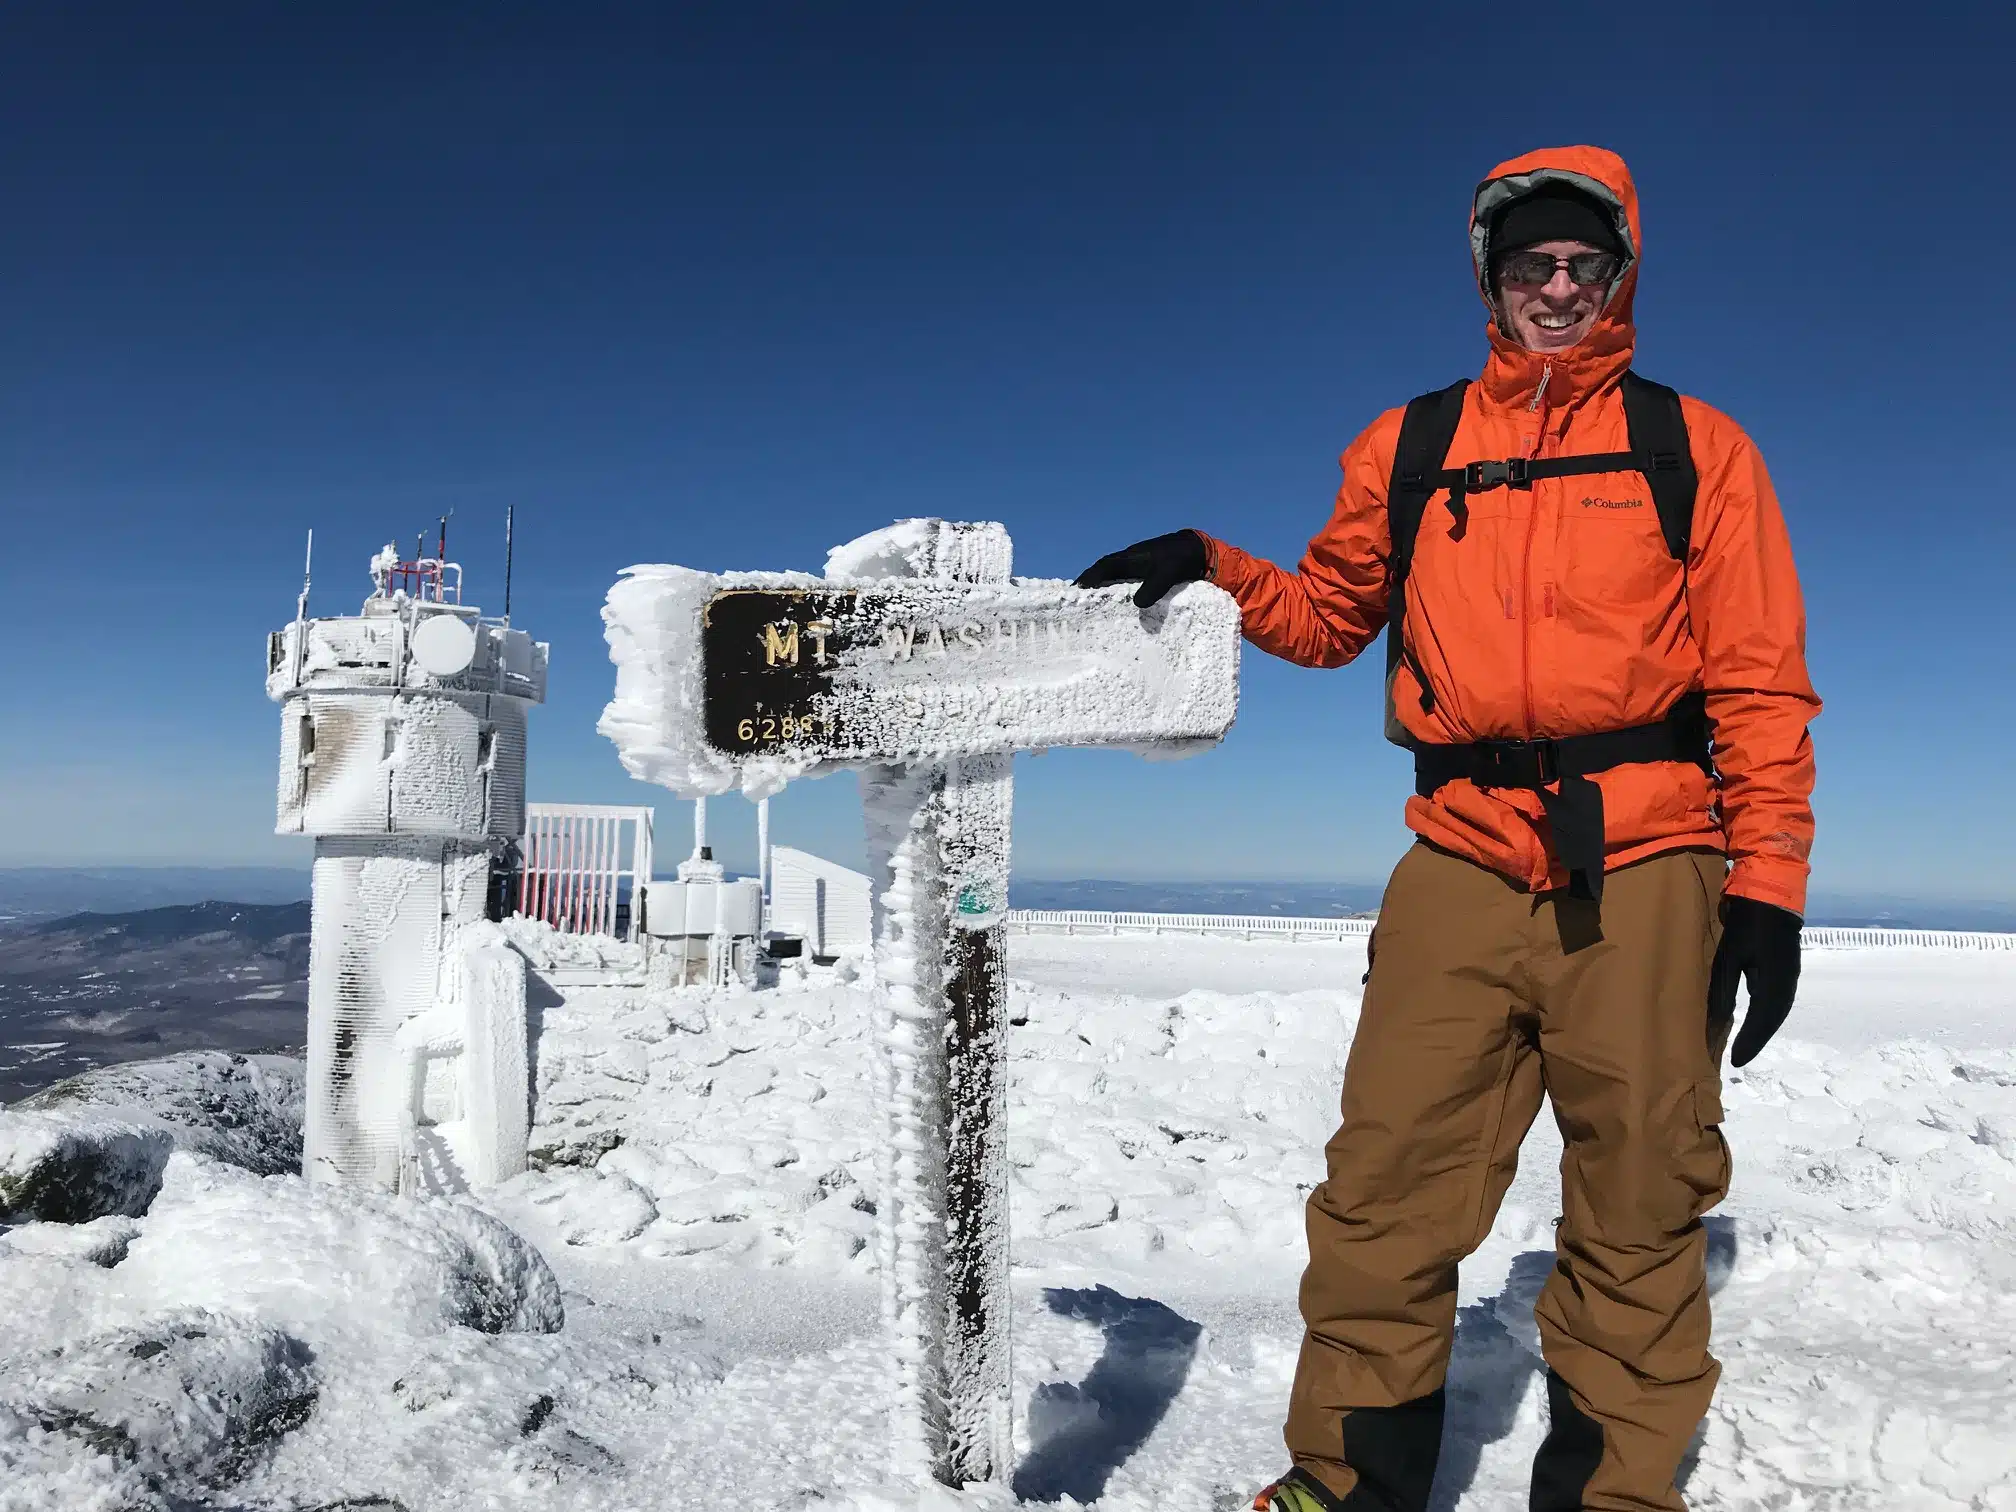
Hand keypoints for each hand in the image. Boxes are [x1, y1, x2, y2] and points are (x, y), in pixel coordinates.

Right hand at [1074, 530, 1208, 607]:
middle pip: (1103, 570)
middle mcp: (1129, 560)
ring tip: (1089, 601)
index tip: (1076, 590)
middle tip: (1075, 599)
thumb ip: (1153, 588)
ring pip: (1111, 574)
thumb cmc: (1180, 559)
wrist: (1196, 550)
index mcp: (1130, 558)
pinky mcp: (1143, 571)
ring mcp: (1135, 565)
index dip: (1089, 578)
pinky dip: (1113, 588)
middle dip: (1088, 582)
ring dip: (1099, 585)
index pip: (1104, 567)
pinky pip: (1122, 579)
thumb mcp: (1167, 574)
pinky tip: (1113, 600)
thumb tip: (1137, 604)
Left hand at [1708, 896, 1801, 1066]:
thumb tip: (1719, 1020)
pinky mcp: (1785, 967)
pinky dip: (1766, 1013)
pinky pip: (1776, 998)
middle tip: (1739, 1057)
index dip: (1749, 1042)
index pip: (1762, 1020)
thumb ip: (1725, 988)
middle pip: (1772, 1019)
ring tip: (1746, 1043)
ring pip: (1776, 1010)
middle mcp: (1786, 982)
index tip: (1736, 1061)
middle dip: (1756, 1039)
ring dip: (1762, 1028)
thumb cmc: (1746, 924)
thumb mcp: (1730, 956)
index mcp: (1774, 981)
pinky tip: (1754, 1018)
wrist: (1771, 894)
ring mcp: (1789, 974)